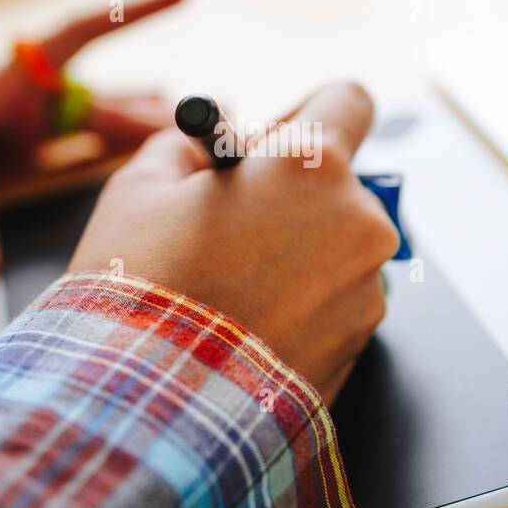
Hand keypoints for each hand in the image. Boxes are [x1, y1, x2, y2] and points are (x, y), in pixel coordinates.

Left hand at [0, 0, 184, 293]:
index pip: (76, 35)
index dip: (132, 13)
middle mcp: (21, 97)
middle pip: (106, 95)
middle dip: (162, 106)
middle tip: (228, 116)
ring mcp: (23, 120)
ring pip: (101, 114)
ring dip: (148, 123)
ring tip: (207, 130)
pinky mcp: (20, 142)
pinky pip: (83, 138)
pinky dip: (122, 140)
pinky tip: (156, 145)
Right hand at [68, 81, 398, 403]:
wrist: (150, 407)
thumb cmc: (143, 287)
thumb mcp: (142, 187)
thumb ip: (188, 144)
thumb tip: (210, 140)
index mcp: (312, 166)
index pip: (347, 100)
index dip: (306, 112)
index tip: (271, 140)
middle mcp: (358, 223)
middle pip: (338, 183)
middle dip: (289, 195)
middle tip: (227, 224)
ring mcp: (365, 291)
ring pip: (336, 248)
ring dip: (295, 254)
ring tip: (226, 286)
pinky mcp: (358, 346)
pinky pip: (334, 303)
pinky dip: (299, 305)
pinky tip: (242, 324)